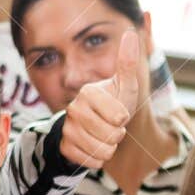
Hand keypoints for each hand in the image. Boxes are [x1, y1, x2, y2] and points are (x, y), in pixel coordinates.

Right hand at [58, 30, 141, 168]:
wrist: (94, 125)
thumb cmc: (114, 103)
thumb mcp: (124, 85)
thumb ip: (127, 62)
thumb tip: (130, 33)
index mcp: (88, 92)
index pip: (118, 117)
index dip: (123, 118)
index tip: (119, 113)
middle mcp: (73, 109)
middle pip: (110, 136)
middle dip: (117, 135)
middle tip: (112, 127)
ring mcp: (67, 129)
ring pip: (100, 150)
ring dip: (109, 148)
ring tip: (104, 136)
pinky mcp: (64, 147)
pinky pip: (89, 161)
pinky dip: (97, 159)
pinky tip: (94, 147)